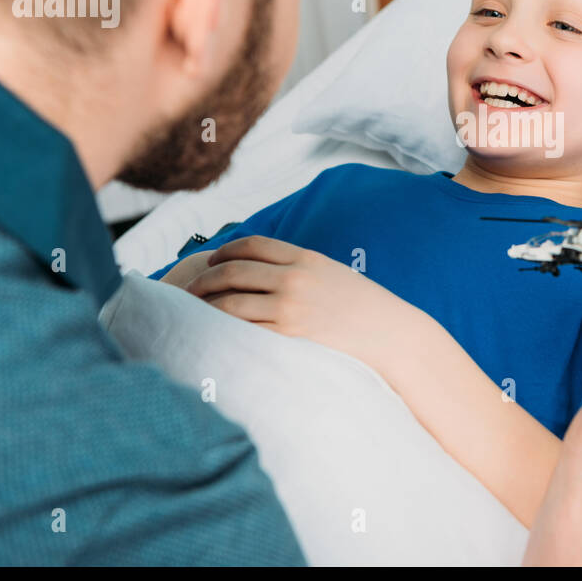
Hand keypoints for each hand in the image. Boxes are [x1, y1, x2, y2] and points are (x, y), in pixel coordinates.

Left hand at [181, 235, 433, 367]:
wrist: (389, 334)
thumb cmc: (364, 307)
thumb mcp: (333, 273)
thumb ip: (302, 268)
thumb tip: (270, 272)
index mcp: (305, 257)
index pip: (253, 245)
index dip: (226, 251)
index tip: (214, 259)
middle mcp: (293, 278)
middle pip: (233, 270)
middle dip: (206, 278)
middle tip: (192, 288)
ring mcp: (289, 307)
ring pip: (230, 301)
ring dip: (206, 306)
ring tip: (194, 313)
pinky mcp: (287, 335)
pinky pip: (243, 330)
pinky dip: (223, 330)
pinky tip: (214, 334)